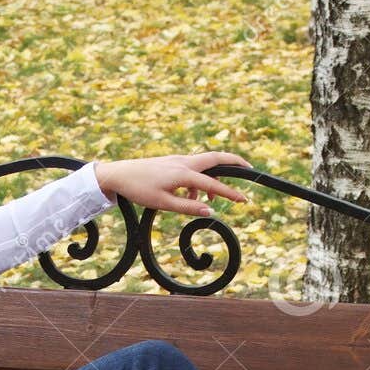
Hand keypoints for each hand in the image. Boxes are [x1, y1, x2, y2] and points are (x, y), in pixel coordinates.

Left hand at [93, 152, 252, 215]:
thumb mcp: (163, 203)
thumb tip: (210, 211)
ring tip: (207, 200)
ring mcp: (178, 160)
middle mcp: (184, 162)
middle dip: (235, 162)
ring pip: (204, 165)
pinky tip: (188, 197)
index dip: (231, 193)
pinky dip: (198, 181)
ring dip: (212, 179)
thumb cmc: (139, 190)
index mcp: (183, 173)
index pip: (214, 183)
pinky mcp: (173, 162)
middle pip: (216, 158)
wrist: (118, 174)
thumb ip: (188, 207)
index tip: (245, 200)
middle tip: (250, 169)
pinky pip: (193, 169)